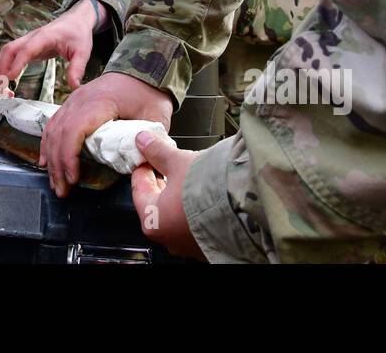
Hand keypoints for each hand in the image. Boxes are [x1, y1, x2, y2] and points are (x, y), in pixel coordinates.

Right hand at [0, 0, 99, 90]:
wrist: (76, 20)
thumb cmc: (78, 34)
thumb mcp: (82, 52)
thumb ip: (77, 69)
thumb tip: (74, 87)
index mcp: (45, 37)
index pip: (26, 50)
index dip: (16, 63)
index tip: (9, 77)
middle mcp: (32, 37)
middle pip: (10, 49)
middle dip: (1, 66)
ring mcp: (28, 41)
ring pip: (7, 51)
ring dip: (0, 66)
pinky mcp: (28, 46)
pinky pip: (12, 54)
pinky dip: (5, 65)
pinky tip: (5, 79)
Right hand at [39, 72, 171, 196]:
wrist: (144, 69)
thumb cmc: (149, 92)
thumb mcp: (155, 117)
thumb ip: (149, 144)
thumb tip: (147, 172)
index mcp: (99, 102)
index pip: (74, 130)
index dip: (69, 156)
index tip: (73, 178)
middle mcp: (80, 99)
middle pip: (59, 134)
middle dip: (58, 165)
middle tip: (62, 191)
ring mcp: (74, 100)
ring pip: (53, 130)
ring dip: (51, 158)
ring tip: (55, 182)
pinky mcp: (74, 104)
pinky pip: (54, 124)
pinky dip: (48, 144)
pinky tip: (47, 161)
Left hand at [131, 131, 205, 260]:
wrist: (246, 208)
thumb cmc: (207, 189)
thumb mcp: (178, 163)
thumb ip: (158, 152)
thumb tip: (143, 140)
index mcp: (153, 221)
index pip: (139, 191)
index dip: (142, 170)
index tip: (145, 158)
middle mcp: (169, 239)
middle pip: (157, 205)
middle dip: (160, 184)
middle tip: (162, 166)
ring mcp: (189, 245)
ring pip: (176, 216)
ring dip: (177, 197)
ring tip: (185, 178)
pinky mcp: (209, 244)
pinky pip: (195, 224)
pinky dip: (194, 210)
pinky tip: (202, 195)